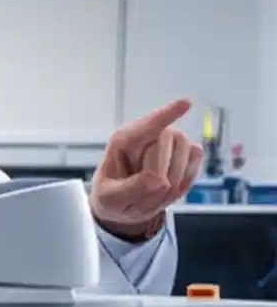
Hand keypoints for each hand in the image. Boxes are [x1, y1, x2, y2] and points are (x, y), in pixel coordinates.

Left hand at [90, 98, 203, 240]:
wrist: (123, 204)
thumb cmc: (113, 197)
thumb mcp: (111, 198)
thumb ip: (133, 188)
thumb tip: (160, 180)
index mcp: (122, 141)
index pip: (148, 126)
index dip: (167, 114)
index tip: (186, 103)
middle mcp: (148, 136)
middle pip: (172, 142)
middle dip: (161, 173)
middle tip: (142, 193)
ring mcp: (170, 144)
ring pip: (185, 157)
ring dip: (171, 183)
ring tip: (151, 192)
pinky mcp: (185, 155)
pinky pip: (194, 169)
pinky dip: (182, 186)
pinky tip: (166, 192)